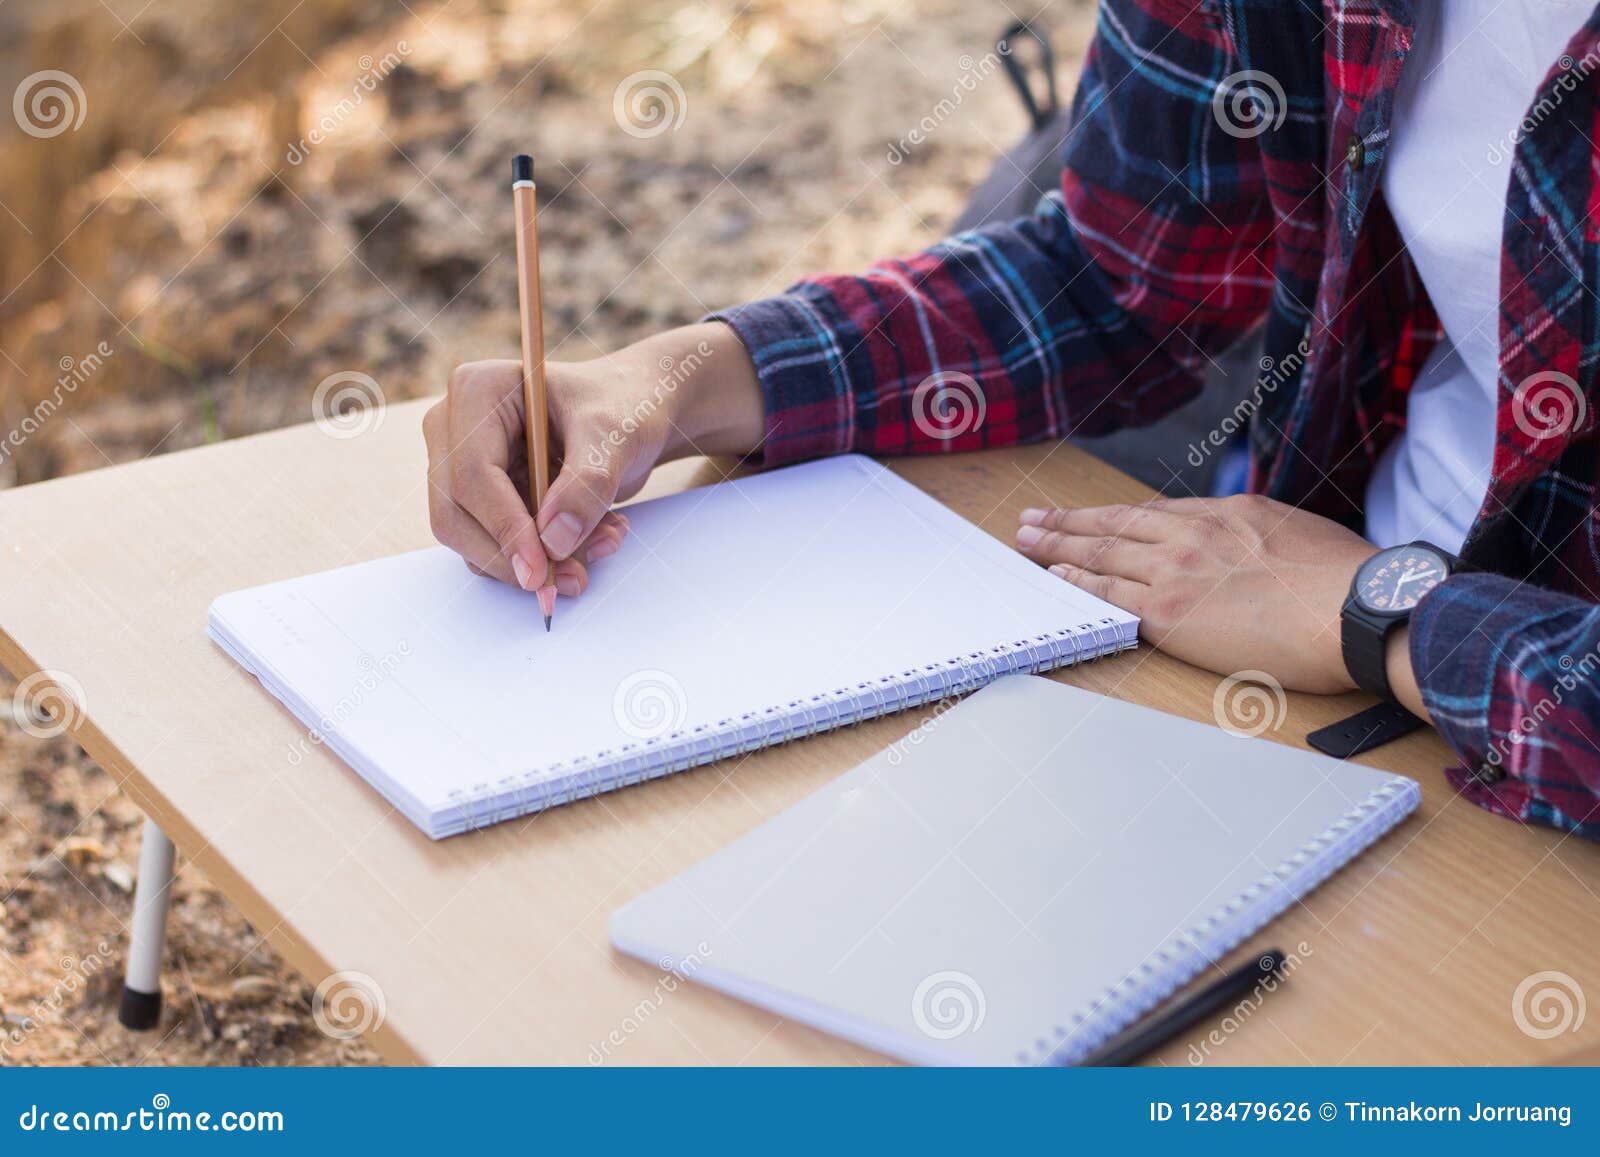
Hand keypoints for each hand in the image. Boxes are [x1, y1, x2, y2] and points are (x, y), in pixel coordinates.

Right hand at [424, 322, 762, 592]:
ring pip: (471, 539)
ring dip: (535, 560)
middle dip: (514, 557)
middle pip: (455, 515)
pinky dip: (541, 557)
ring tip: (604, 540)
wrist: (634, 411)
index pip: (471, 475)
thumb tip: (553, 542)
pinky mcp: (481, 499)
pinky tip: (593, 538)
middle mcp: (455, 429)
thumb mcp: (614, 436)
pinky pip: (495, 546)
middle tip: (572, 581)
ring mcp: (461, 465)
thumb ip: (586, 485)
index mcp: (477, 391)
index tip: (541, 572)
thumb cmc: (621, 405)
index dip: (504, 529)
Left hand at [1015, 494, 1379, 692]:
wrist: (1358, 610)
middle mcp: (1197, 533)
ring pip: (1103, 551)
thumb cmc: (1350, 586)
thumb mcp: (1305, 538)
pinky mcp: (1170, 610)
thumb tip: (1262, 559)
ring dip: (1058, 544)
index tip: (1097, 517)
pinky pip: (1109, 592)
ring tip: (1026, 539)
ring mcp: (1179, 569)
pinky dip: (1077, 581)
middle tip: (1035, 517)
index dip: (1120, 518)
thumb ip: (1268, 542)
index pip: (1161, 515)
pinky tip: (1053, 576)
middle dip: (1071, 520)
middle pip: (1119, 523)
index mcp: (1232, 513)